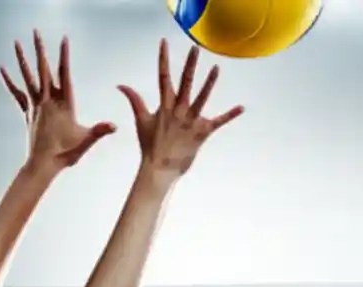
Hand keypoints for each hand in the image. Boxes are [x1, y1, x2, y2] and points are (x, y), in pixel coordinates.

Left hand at [0, 31, 116, 171]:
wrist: (42, 164)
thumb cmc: (65, 153)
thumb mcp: (85, 141)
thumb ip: (99, 131)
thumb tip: (114, 126)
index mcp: (63, 104)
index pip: (64, 74)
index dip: (64, 56)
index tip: (63, 40)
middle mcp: (47, 101)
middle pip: (43, 70)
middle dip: (40, 50)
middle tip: (36, 32)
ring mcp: (35, 105)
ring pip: (28, 77)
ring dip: (22, 59)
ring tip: (16, 42)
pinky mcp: (27, 111)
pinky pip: (17, 92)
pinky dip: (9, 80)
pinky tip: (2, 68)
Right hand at [116, 40, 243, 177]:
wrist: (159, 168)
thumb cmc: (150, 145)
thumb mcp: (141, 120)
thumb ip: (134, 100)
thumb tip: (121, 85)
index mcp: (164, 106)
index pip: (163, 77)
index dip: (163, 59)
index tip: (164, 43)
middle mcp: (178, 111)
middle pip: (185, 83)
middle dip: (190, 65)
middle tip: (196, 48)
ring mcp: (190, 121)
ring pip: (201, 98)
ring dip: (209, 83)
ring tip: (217, 68)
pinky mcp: (202, 133)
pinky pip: (218, 122)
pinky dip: (230, 115)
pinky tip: (241, 108)